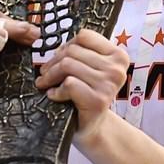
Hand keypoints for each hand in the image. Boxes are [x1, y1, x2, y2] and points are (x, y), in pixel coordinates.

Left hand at [34, 29, 130, 143]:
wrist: (93, 127)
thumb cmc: (88, 94)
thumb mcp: (91, 69)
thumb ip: (82, 53)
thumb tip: (57, 45)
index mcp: (118, 56)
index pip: (84, 36)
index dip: (66, 45)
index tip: (59, 57)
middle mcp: (117, 68)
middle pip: (72, 50)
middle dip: (53, 62)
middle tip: (44, 73)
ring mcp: (109, 84)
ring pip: (68, 65)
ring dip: (51, 76)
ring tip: (46, 84)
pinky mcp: (98, 100)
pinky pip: (69, 84)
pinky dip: (56, 90)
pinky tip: (54, 95)